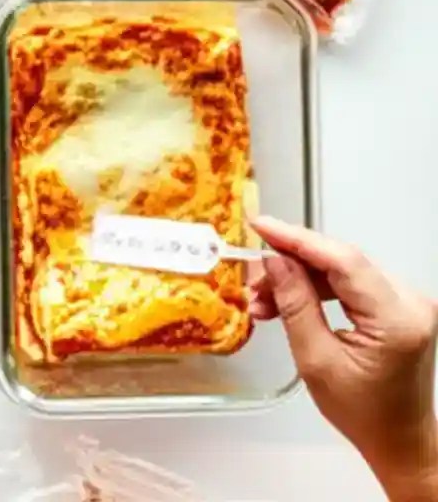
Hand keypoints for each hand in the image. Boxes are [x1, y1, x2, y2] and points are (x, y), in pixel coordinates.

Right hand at [248, 216, 437, 500]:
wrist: (396, 436)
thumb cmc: (363, 412)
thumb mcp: (316, 360)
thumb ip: (295, 305)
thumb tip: (275, 263)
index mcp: (397, 319)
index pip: (343, 262)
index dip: (298, 239)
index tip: (262, 226)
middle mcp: (410, 302)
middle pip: (342, 262)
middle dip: (291, 264)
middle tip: (252, 277)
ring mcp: (407, 302)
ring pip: (342, 270)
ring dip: (299, 279)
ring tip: (262, 300)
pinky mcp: (398, 306)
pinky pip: (351, 283)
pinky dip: (317, 288)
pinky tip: (286, 301)